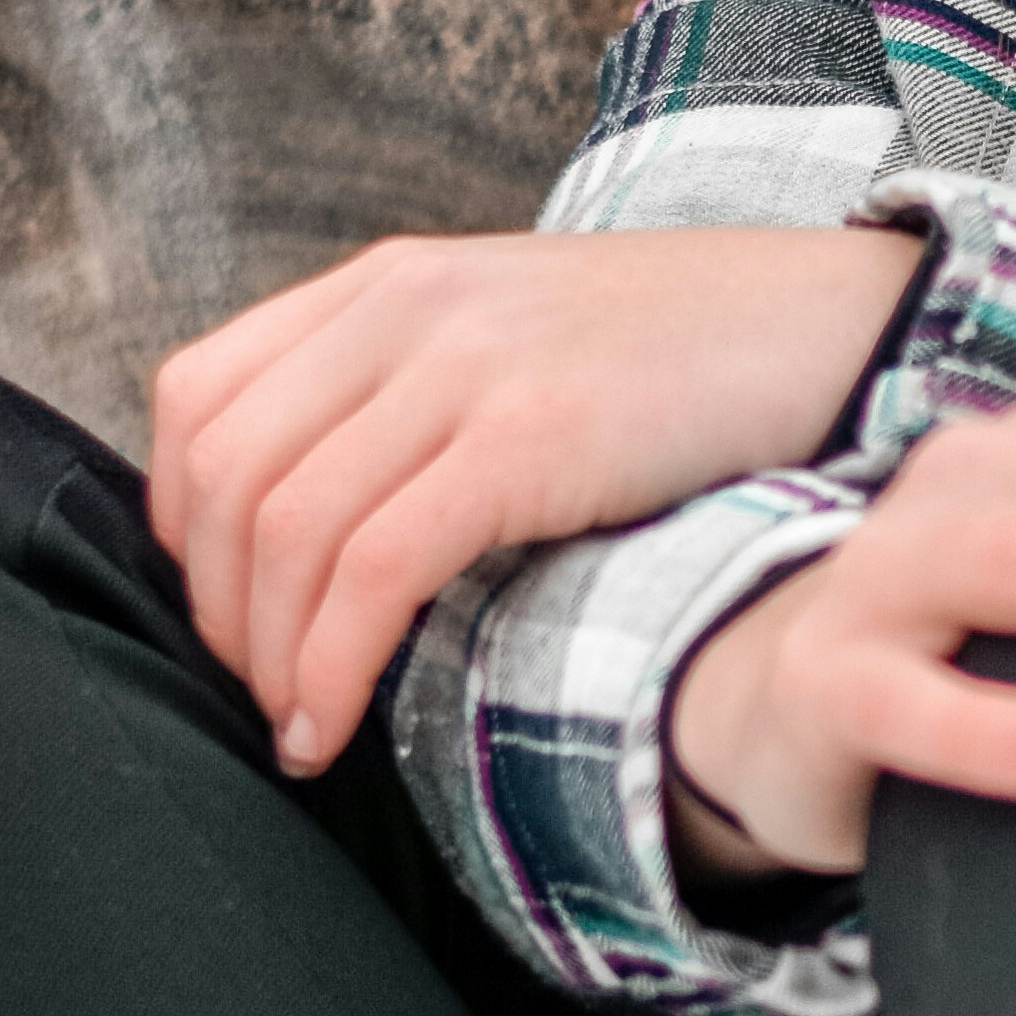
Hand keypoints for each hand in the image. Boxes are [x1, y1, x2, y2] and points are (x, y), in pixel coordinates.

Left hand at [153, 219, 922, 777]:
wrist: (833, 323)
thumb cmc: (689, 363)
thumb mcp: (518, 341)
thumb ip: (412, 397)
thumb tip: (319, 528)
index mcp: (387, 284)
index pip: (197, 400)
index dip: (182, 529)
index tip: (233, 615)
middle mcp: (403, 308)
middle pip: (227, 477)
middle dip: (219, 615)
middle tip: (261, 697)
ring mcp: (465, 365)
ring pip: (287, 529)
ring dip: (269, 658)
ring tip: (300, 730)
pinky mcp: (530, 434)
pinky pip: (374, 565)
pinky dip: (329, 664)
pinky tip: (334, 725)